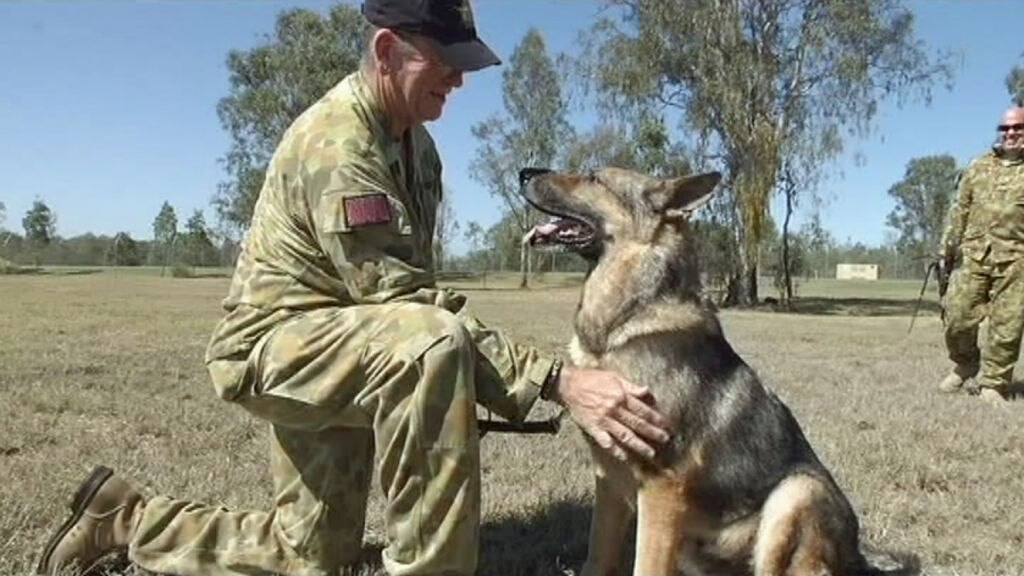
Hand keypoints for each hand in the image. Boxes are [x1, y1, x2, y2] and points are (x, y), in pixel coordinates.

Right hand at [553, 366, 671, 461]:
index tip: (666, 425)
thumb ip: (631, 386)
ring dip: (639, 445)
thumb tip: (647, 391)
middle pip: (637, 424)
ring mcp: (604, 420)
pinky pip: (606, 442)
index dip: (656, 418)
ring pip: (625, 435)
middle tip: (665, 440)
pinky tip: (624, 458)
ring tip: (650, 453)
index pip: (643, 410)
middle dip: (653, 433)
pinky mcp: (593, 428)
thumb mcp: (614, 376)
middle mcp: (615, 409)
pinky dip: (615, 450)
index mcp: (621, 396)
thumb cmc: (591, 379)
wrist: (568, 385)